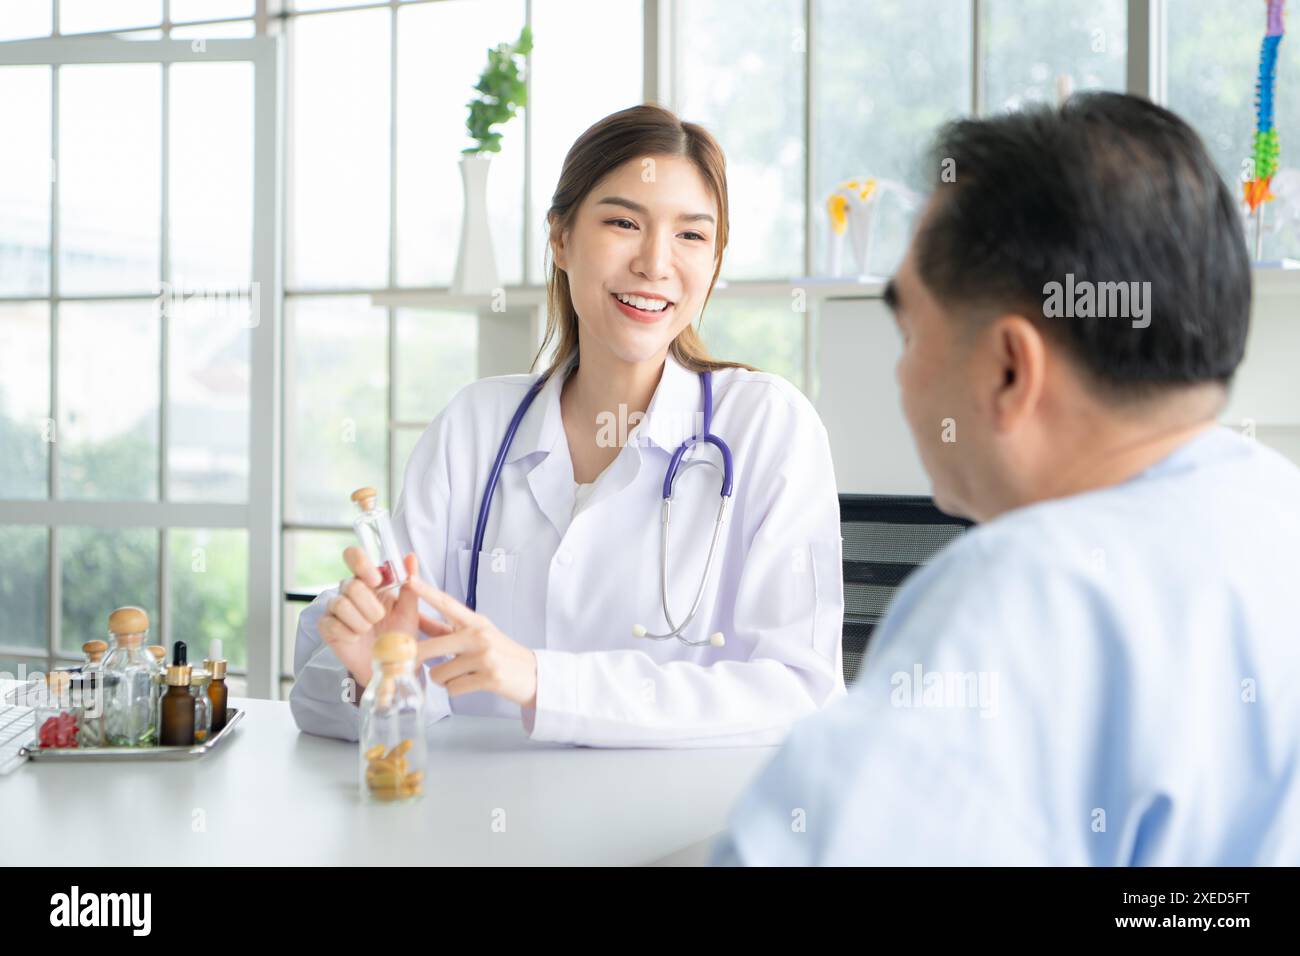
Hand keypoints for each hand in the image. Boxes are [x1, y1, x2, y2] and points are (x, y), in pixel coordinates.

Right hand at [319, 549, 451, 694]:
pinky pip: (331, 623)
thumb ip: (410, 584)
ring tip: (369, 631)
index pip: (354, 556)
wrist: (389, 665)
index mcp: (369, 581)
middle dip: (369, 605)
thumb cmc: (399, 635)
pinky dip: (349, 634)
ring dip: (361, 621)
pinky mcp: (326, 627)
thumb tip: (411, 556)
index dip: (361, 563)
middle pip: (350, 584)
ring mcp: (335, 608)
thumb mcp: (410, 610)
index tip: (377, 580)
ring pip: (340, 604)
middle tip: (379, 619)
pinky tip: (357, 639)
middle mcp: (349, 591)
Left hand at [404, 579, 538, 709]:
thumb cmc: (501, 654)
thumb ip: (446, 629)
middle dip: (416, 659)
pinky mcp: (489, 677)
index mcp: (475, 622)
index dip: (426, 592)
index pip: (447, 603)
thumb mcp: (477, 635)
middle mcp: (479, 636)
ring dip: (443, 679)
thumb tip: (417, 619)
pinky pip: (452, 688)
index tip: (409, 580)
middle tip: (409, 664)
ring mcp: (485, 656)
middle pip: (431, 647)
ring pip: (438, 673)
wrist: (533, 674)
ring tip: (460, 675)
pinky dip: (455, 690)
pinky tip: (470, 684)